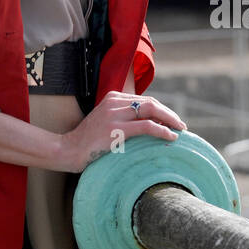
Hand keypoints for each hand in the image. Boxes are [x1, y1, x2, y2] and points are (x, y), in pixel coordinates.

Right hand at [59, 92, 186, 173]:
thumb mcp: (105, 122)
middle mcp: (114, 102)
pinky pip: (146, 127)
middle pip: (151, 102)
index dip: (162, 109)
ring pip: (151, 111)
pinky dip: (162, 130)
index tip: (173, 120)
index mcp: (112, 98)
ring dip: (170, 119)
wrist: (68, 149)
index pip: (144, 100)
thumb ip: (121, 118)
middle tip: (181, 125)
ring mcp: (114, 115)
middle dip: (169, 113)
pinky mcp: (115, 130)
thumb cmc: (87, 141)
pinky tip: (171, 137)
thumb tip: (147, 125)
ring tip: (180, 130)